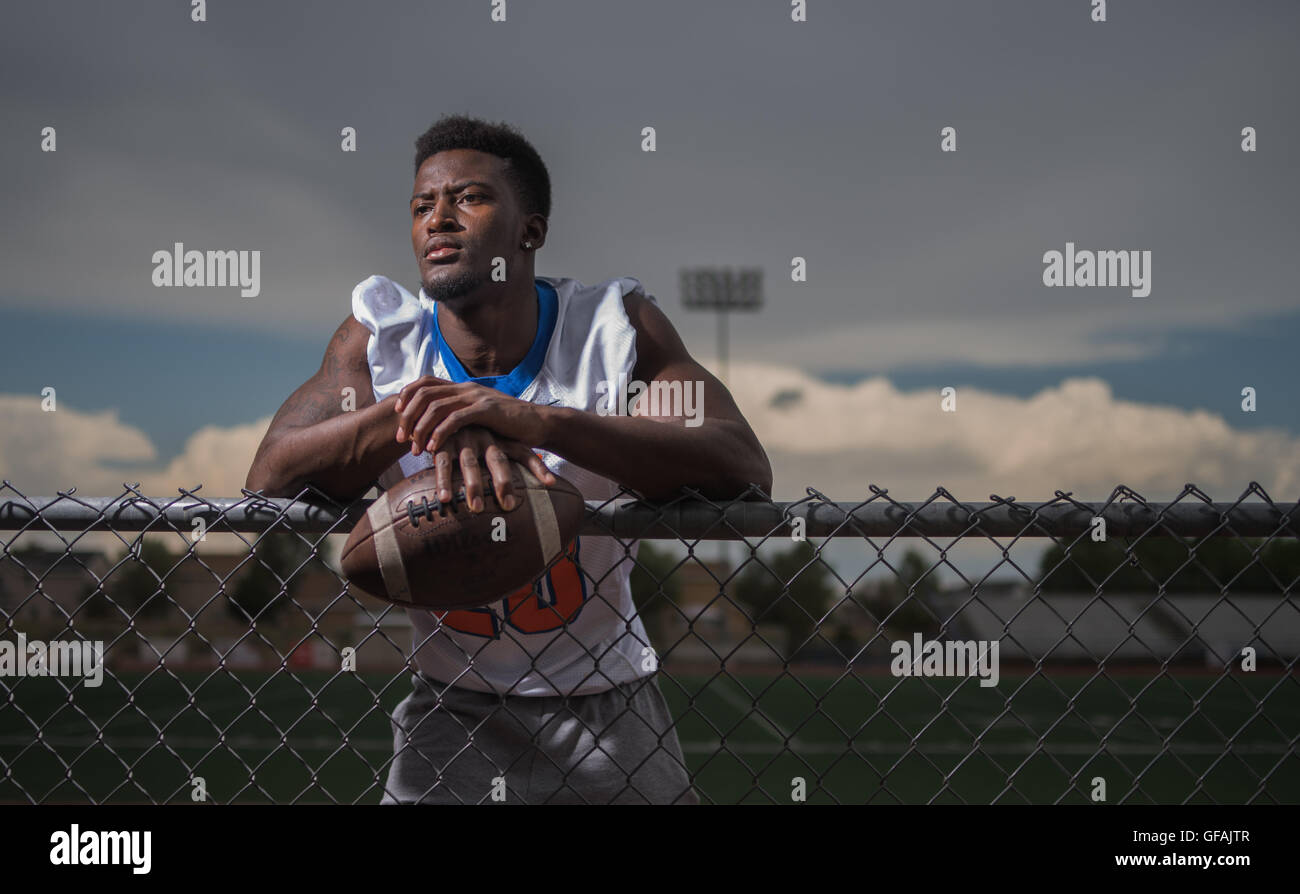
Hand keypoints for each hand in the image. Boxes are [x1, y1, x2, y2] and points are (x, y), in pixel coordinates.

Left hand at [394, 377, 550, 455]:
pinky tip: (434, 448)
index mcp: (462, 387)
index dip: (406, 396)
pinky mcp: (486, 410)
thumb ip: (461, 414)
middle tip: (401, 439)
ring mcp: (476, 397)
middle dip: (408, 417)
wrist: (538, 423)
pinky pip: (455, 419)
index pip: (425, 382)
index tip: (398, 416)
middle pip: (424, 394)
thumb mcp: (480, 415)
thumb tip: (438, 425)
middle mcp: (466, 388)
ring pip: (436, 407)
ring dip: (421, 429)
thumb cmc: (509, 424)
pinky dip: (440, 434)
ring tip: (416, 449)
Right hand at [419, 424, 556, 512]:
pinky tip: (444, 499)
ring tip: (477, 509)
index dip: (538, 467)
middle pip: (498, 460)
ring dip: (474, 486)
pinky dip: (443, 481)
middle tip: (509, 505)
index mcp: (501, 438)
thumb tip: (549, 483)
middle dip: (504, 483)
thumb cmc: (476, 435)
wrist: (443, 410)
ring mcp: (463, 438)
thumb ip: (517, 461)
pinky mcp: (441, 442)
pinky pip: (442, 464)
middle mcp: (484, 437)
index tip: (551, 484)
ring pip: (470, 464)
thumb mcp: (497, 442)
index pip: (524, 452)